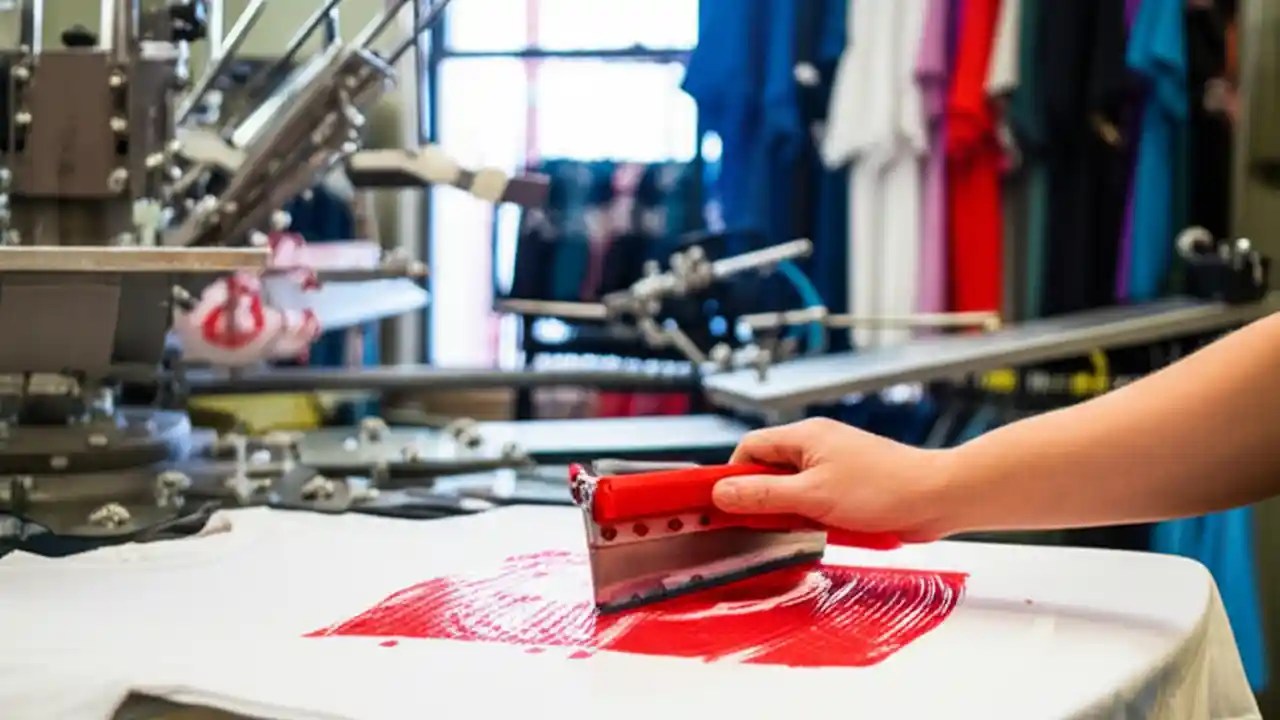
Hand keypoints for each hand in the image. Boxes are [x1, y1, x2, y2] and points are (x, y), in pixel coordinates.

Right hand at [712, 418, 955, 542]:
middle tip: (758, 524)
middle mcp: (817, 445)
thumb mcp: (812, 497)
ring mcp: (834, 465)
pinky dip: (812, 516)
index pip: (750, 448)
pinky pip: (815, 499)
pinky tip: (822, 530)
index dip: (733, 475)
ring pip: (792, 487)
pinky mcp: (849, 486)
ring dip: (789, 510)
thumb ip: (763, 496)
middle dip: (760, 497)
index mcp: (804, 436)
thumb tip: (720, 492)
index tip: (723, 505)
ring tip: (798, 528)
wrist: (938, 497)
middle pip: (769, 468)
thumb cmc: (881, 490)